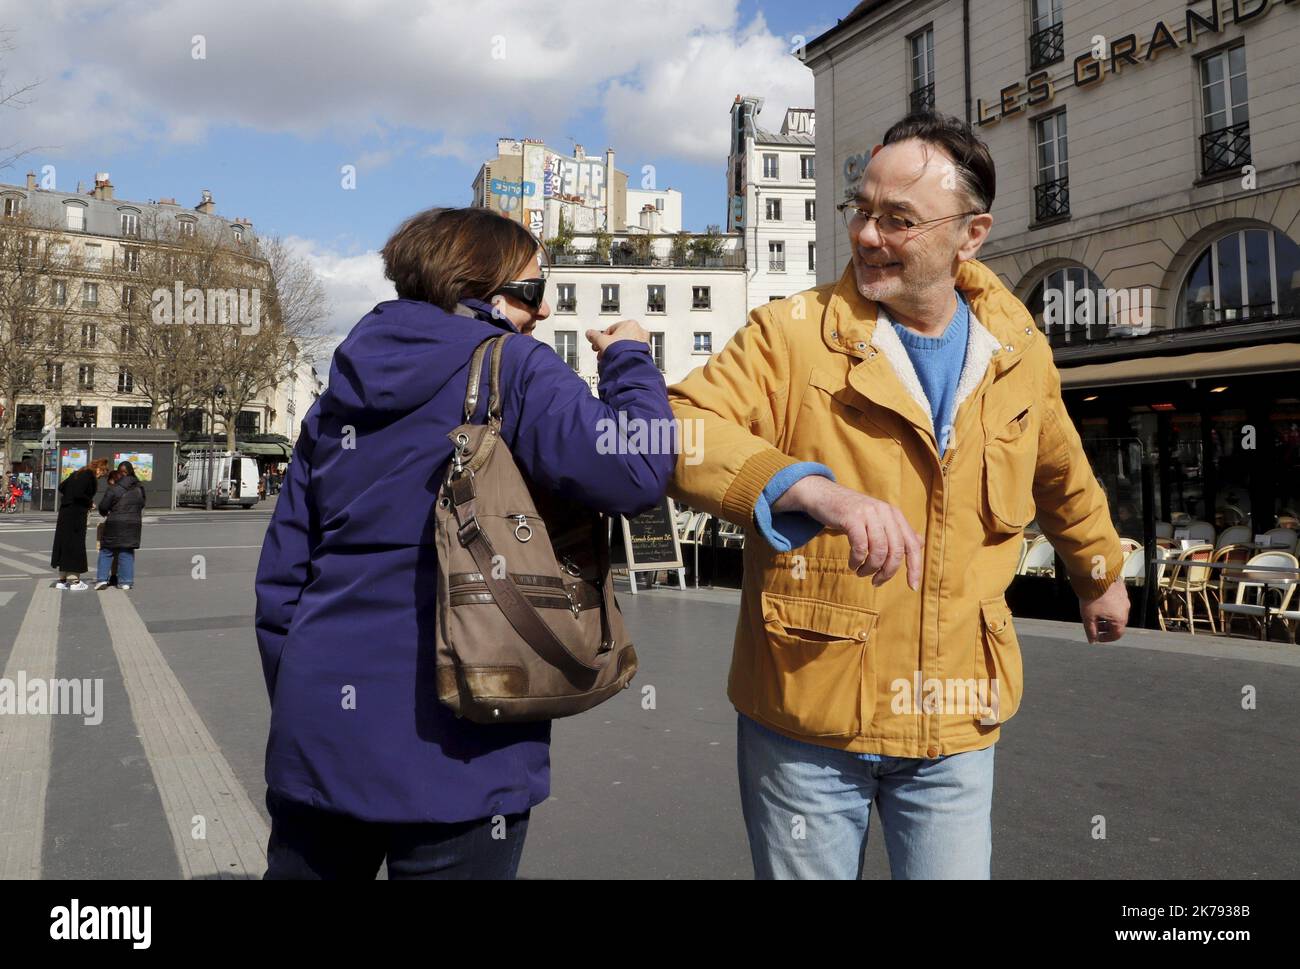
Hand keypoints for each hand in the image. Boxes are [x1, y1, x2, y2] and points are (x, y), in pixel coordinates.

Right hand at [585, 319, 648, 359]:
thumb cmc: (620, 351)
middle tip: (603, 351)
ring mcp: (644, 343)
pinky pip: (631, 352)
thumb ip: (595, 336)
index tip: (599, 343)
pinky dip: (625, 356)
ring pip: (626, 345)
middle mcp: (639, 331)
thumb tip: (590, 334)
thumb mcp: (602, 341)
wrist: (630, 366)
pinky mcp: (645, 353)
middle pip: (619, 337)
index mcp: (630, 324)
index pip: (612, 329)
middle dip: (610, 345)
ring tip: (609, 358)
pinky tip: (618, 361)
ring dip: (616, 351)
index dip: (603, 337)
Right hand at [773, 476, 923, 587]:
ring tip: (861, 572)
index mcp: (894, 515)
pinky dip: (857, 560)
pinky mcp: (852, 517)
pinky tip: (852, 564)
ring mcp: (869, 513)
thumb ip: (897, 531)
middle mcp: (885, 512)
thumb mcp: (877, 519)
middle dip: (887, 572)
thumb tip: (920, 544)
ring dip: (870, 568)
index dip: (915, 568)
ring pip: (879, 551)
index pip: (912, 545)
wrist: (821, 494)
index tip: (912, 587)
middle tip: (876, 582)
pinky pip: (860, 546)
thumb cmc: (850, 512)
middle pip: (896, 551)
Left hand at [1079, 577, 1128, 642]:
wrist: (1094, 577)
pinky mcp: (1122, 590)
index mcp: (1120, 618)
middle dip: (1106, 627)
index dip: (1106, 638)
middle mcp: (1125, 609)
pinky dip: (1109, 606)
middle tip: (1095, 627)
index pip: (1117, 634)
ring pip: (1117, 612)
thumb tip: (1093, 641)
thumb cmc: (1092, 597)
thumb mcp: (1088, 617)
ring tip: (1095, 615)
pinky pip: (1117, 602)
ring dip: (1108, 617)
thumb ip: (1091, 631)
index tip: (1097, 637)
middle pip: (1118, 623)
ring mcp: (1125, 599)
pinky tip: (1099, 603)